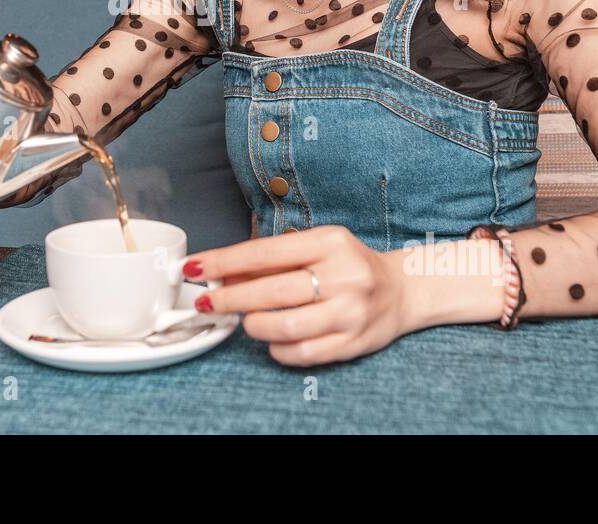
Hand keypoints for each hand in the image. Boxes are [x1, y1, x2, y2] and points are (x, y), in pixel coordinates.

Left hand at [182, 226, 412, 365]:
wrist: (401, 290)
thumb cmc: (348, 265)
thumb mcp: (315, 247)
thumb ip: (272, 260)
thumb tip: (222, 274)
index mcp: (330, 243)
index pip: (264, 252)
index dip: (224, 262)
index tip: (196, 269)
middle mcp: (343, 276)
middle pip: (272, 291)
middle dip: (230, 299)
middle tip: (208, 303)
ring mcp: (350, 312)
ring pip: (285, 326)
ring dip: (254, 325)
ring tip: (248, 321)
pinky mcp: (353, 343)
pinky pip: (302, 353)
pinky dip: (277, 349)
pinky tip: (273, 339)